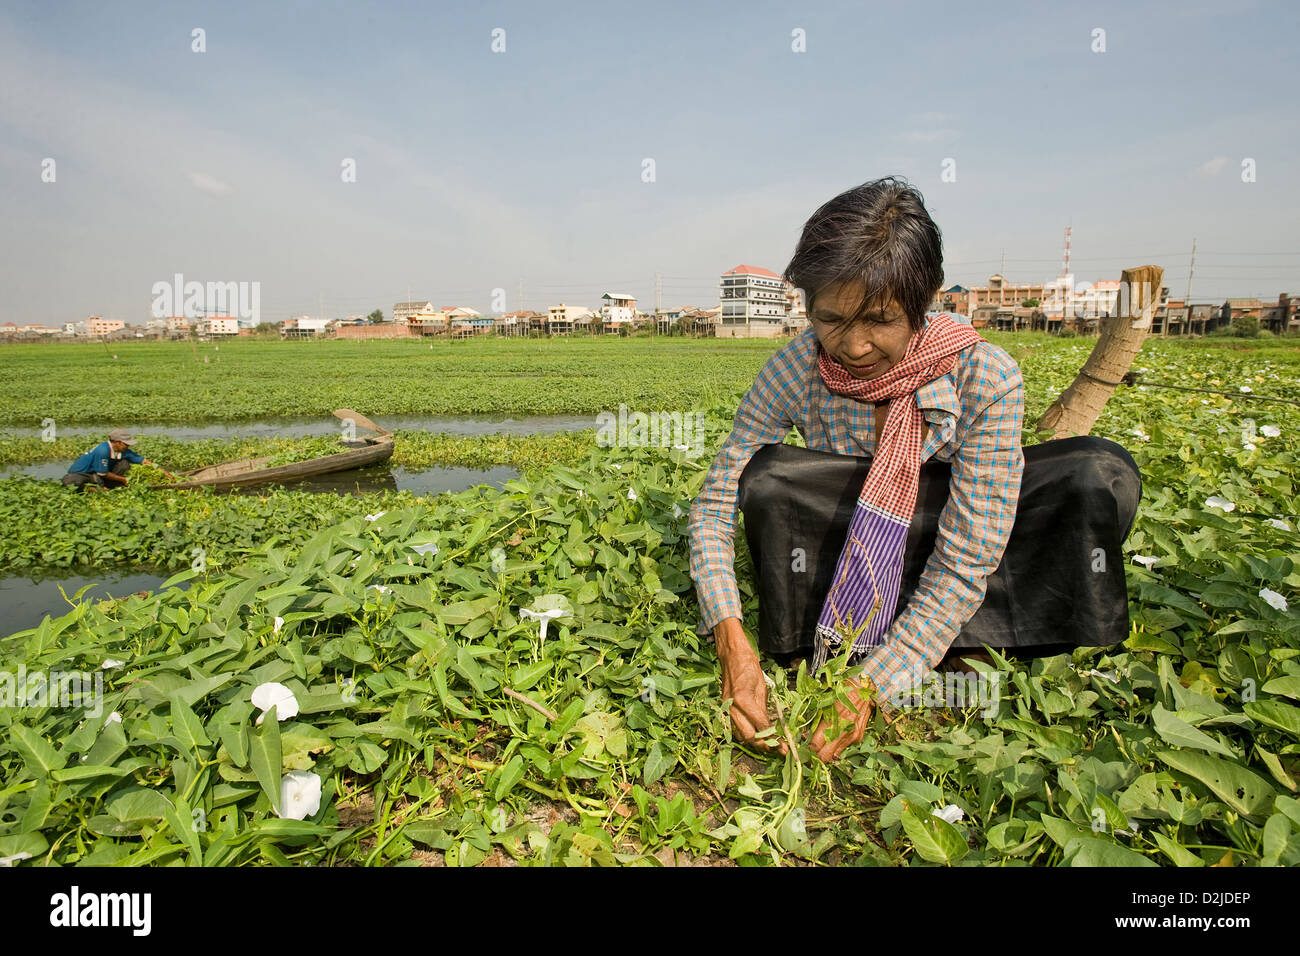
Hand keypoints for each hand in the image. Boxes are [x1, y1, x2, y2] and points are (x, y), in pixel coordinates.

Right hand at [715, 619, 786, 754]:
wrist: (732, 656)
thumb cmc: (749, 667)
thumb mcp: (762, 688)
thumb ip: (764, 710)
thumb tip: (771, 728)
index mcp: (743, 700)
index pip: (760, 726)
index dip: (772, 738)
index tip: (782, 746)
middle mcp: (732, 707)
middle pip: (748, 736)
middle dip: (763, 744)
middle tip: (776, 747)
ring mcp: (726, 708)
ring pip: (739, 735)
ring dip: (753, 741)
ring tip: (766, 742)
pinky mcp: (724, 708)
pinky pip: (733, 727)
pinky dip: (743, 733)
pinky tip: (754, 733)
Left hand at [808, 675, 874, 762]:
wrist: (864, 691)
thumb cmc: (841, 694)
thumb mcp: (824, 705)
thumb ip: (815, 722)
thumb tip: (805, 735)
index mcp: (830, 723)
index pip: (815, 746)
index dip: (808, 750)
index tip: (804, 748)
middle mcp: (841, 733)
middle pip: (825, 757)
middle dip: (817, 757)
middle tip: (812, 752)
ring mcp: (851, 737)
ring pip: (835, 755)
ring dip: (828, 752)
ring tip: (823, 745)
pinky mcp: (858, 738)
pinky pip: (844, 747)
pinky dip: (838, 745)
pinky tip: (837, 736)